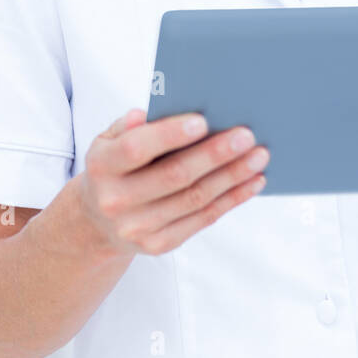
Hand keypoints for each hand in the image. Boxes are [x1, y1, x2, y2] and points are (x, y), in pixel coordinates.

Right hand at [78, 109, 268, 255]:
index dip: (169, 135)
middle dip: (215, 154)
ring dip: (232, 176)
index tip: (203, 120)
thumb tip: (149, 112)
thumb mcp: (108, 142)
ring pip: (195, 198)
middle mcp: (116, 201)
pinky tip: (253, 182)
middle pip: (174, 176)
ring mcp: (138, 227)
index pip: (136, 148)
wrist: (98, 223)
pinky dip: (232, 199)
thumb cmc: (115, 168)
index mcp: (102, 166)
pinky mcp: (159, 245)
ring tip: (259, 156)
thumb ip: (128, 126)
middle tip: (246, 136)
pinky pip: (203, 218)